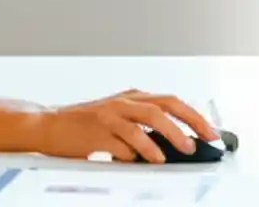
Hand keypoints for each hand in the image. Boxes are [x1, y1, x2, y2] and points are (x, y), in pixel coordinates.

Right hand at [31, 89, 219, 163]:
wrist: (48, 124)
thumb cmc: (84, 125)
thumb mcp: (117, 118)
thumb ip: (142, 125)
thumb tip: (174, 142)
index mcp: (131, 98)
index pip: (171, 101)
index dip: (194, 116)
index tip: (211, 132)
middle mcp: (123, 102)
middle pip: (164, 106)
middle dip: (189, 123)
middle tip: (202, 141)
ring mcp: (110, 116)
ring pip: (146, 120)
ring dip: (166, 137)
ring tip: (177, 152)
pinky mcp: (97, 132)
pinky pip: (124, 142)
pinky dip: (138, 153)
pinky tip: (145, 160)